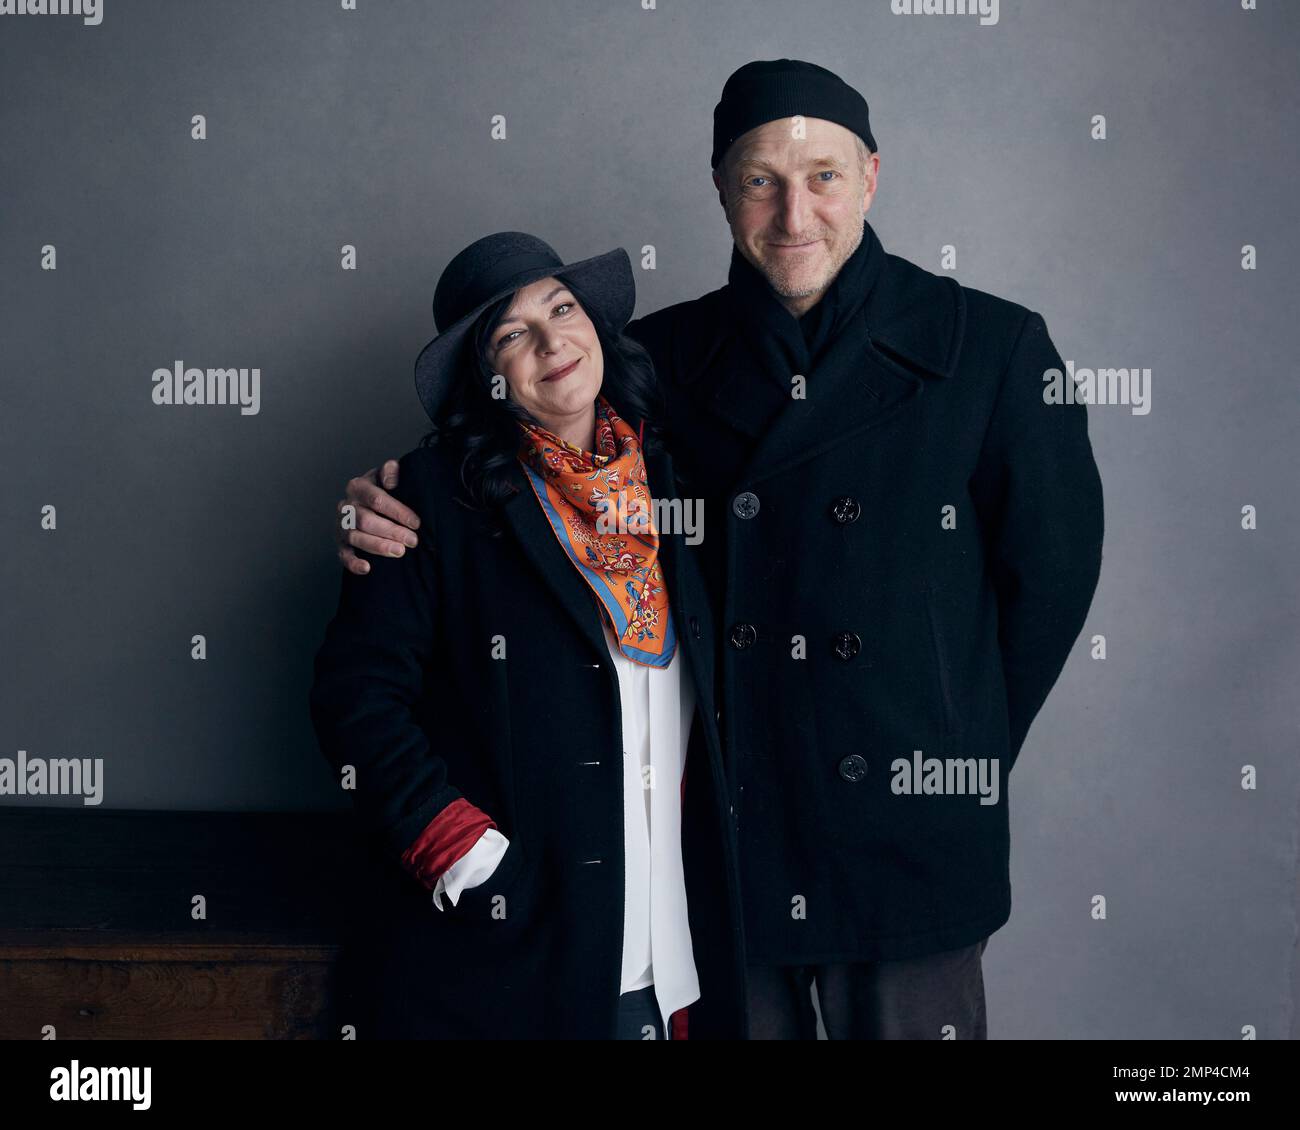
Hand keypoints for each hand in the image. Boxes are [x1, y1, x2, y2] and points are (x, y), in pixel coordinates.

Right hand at [334, 459, 420, 574]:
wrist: (367, 501)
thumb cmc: (383, 489)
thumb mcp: (387, 476)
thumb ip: (391, 471)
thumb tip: (392, 479)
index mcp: (358, 486)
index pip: (377, 499)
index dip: (397, 511)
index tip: (416, 522)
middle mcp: (346, 505)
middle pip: (367, 520)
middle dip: (391, 531)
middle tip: (412, 540)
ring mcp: (341, 525)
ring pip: (356, 537)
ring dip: (378, 546)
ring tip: (399, 551)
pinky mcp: (340, 542)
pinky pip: (343, 554)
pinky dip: (353, 562)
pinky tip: (367, 568)